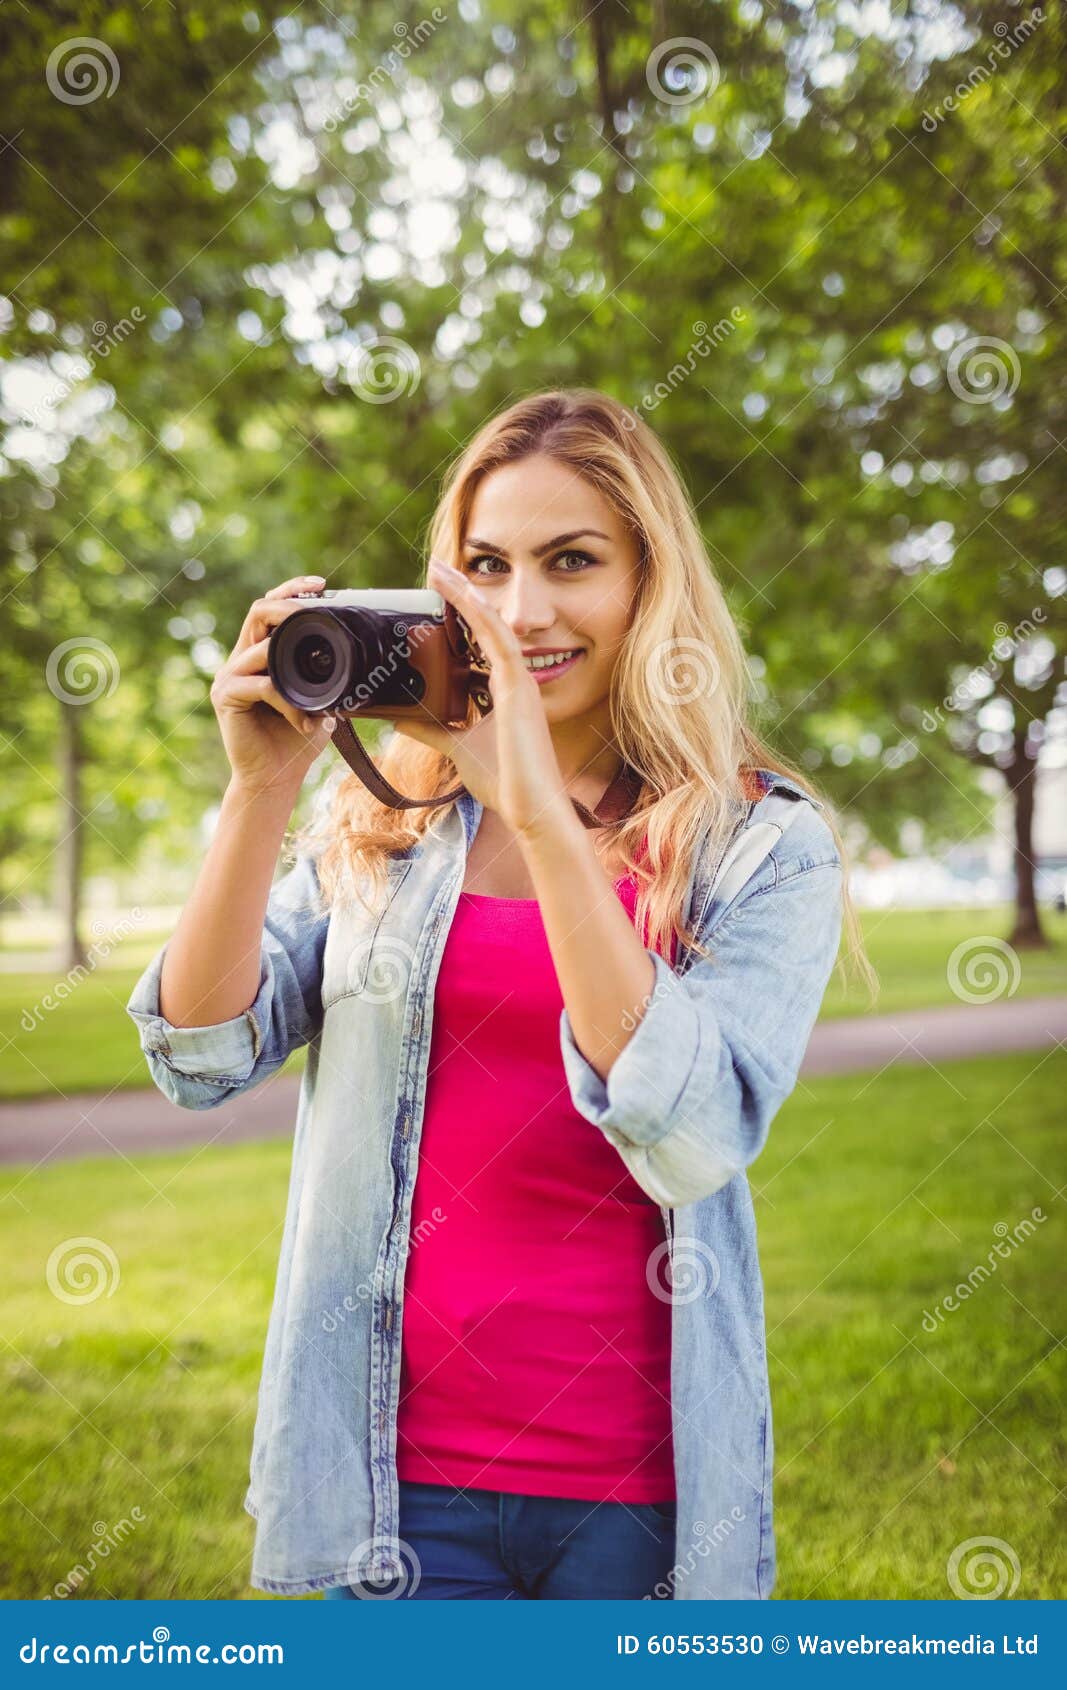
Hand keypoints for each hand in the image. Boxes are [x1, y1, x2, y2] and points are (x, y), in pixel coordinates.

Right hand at [211, 575, 337, 796]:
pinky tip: (303, 722)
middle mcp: (240, 660)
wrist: (274, 778)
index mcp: (260, 655)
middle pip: (257, 612)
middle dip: (288, 606)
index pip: (270, 609)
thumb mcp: (320, 701)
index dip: (291, 590)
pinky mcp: (226, 697)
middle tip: (313, 610)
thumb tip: (361, 659)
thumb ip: (327, 677)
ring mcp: (229, 677)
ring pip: (263, 650)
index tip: (320, 584)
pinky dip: (289, 702)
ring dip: (296, 673)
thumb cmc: (295, 741)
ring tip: (318, 701)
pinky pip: (262, 685)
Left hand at [380, 557, 570, 836]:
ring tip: (440, 570)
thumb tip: (399, 716)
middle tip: (433, 569)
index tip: (433, 596)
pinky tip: (463, 593)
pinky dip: (480, 616)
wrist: (531, 810)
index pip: (477, 643)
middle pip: (484, 627)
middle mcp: (514, 680)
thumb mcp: (456, 748)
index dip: (457, 618)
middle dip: (460, 597)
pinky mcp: (520, 689)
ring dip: (466, 596)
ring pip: (492, 625)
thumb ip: (431, 728)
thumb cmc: (504, 781)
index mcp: (503, 692)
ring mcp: (520, 682)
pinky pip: (499, 641)